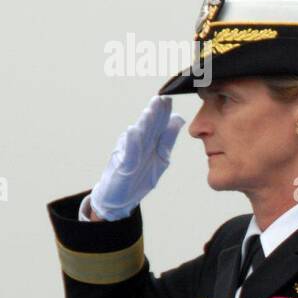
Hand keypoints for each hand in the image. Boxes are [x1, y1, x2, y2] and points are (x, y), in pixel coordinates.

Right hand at [88, 95, 185, 220]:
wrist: (118, 199)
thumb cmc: (139, 177)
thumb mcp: (160, 158)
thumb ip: (167, 139)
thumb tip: (179, 119)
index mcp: (149, 143)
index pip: (158, 125)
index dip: (164, 112)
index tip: (170, 97)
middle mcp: (138, 145)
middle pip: (149, 127)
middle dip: (155, 113)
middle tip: (162, 98)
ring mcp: (129, 155)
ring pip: (138, 137)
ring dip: (144, 123)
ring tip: (150, 110)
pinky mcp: (123, 167)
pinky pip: (128, 153)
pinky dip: (131, 142)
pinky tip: (133, 131)